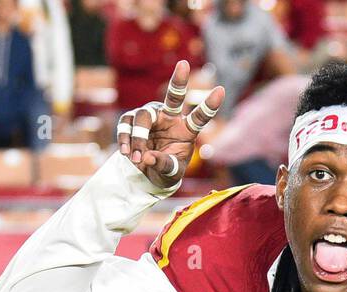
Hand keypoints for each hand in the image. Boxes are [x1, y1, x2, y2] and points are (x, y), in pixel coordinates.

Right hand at [116, 60, 224, 190]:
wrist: (148, 171)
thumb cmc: (167, 169)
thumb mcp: (172, 172)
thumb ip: (164, 164)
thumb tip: (147, 157)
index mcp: (186, 130)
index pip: (199, 117)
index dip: (209, 105)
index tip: (221, 90)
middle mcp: (169, 117)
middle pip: (173, 97)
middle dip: (179, 81)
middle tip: (184, 65)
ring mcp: (151, 115)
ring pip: (143, 116)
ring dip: (138, 138)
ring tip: (136, 158)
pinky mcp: (132, 119)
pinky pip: (126, 124)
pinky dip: (125, 139)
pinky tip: (125, 153)